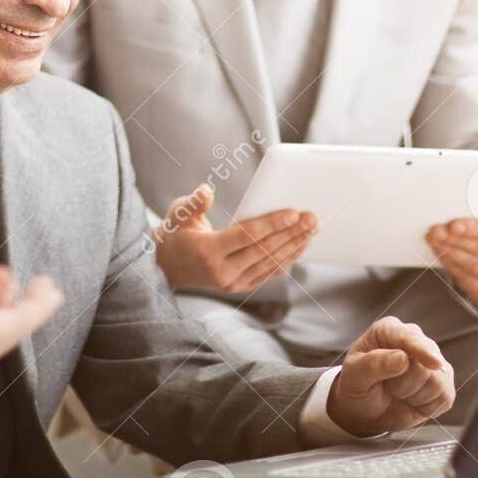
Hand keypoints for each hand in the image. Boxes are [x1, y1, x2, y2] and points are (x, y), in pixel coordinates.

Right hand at [152, 184, 314, 292]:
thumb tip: (207, 191)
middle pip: (265, 250)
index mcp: (208, 251)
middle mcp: (222, 272)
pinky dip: (287, 259)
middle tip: (312, 217)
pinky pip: (269, 273)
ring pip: (271, 263)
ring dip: (294, 246)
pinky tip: (300, 245)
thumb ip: (194, 202)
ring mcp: (233, 282)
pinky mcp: (240, 286)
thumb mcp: (178, 214)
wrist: (166, 267)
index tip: (293, 212)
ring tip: (311, 229)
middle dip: (291, 233)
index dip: (272, 224)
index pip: (247, 236)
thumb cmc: (175, 234)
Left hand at [326, 316, 454, 436]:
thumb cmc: (358, 386)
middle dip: (404, 384)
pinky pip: (445, 397)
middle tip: (386, 386)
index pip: (410, 337)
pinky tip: (411, 400)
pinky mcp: (444, 381)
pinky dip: (426, 406)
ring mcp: (432, 360)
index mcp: (389, 330)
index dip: (422, 350)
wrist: (367, 410)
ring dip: (414, 395)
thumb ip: (374, 364)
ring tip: (397, 392)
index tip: (433, 363)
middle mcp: (414, 339)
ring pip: (437, 381)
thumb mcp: (355, 375)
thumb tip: (403, 357)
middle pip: (426, 363)